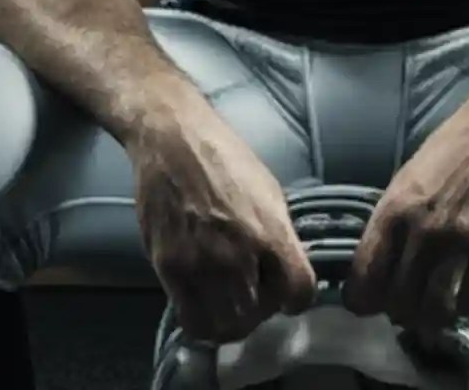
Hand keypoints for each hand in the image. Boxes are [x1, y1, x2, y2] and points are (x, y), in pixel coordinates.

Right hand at [128, 99, 315, 342]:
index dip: (298, 300)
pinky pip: (191, 320)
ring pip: (225, 326)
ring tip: (230, 306)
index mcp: (271, 231)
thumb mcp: (270, 192)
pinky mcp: (169, 268)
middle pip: (260, 315)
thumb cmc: (226, 159)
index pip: (299, 293)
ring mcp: (200, 264)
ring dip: (232, 322)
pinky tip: (206, 306)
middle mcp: (238, 254)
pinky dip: (203, 324)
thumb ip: (279, 235)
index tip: (289, 295)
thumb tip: (285, 269)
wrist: (173, 141)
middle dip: (262, 312)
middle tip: (255, 299)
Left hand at [342, 87, 468, 331]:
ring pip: (438, 308)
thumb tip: (377, 267)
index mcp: (394, 211)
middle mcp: (424, 230)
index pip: (365, 278)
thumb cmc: (450, 150)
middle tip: (405, 310)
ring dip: (432, 319)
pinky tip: (465, 299)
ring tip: (433, 311)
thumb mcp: (405, 180)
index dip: (362, 301)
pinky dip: (468, 307)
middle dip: (398, 314)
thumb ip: (391, 223)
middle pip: (400, 301)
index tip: (367, 304)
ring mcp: (463, 240)